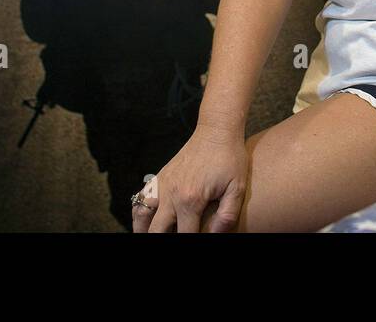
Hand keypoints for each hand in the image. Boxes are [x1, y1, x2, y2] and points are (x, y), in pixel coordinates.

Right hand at [132, 124, 248, 232]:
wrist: (216, 132)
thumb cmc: (230, 159)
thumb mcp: (237, 188)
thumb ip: (227, 216)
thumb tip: (216, 235)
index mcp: (190, 200)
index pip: (184, 236)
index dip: (190, 242)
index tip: (196, 241)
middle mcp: (171, 194)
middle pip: (157, 231)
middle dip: (161, 240)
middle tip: (170, 240)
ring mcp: (162, 184)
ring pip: (141, 216)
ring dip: (143, 230)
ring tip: (149, 236)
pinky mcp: (160, 177)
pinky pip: (139, 198)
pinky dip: (138, 213)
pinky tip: (144, 221)